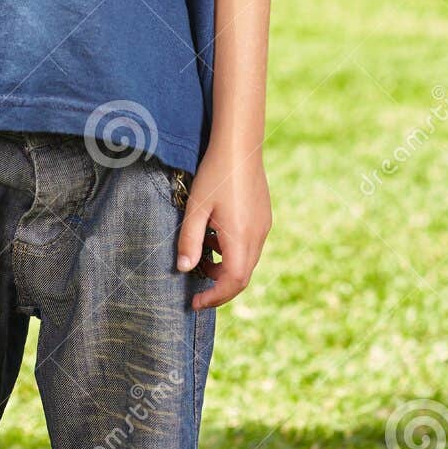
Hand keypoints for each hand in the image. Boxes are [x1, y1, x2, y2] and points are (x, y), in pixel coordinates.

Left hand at [176, 145, 271, 310]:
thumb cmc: (215, 175)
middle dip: (219, 287)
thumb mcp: (195, 208)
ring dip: (226, 267)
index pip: (232, 283)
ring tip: (203, 253)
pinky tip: (216, 233)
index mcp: (241, 239)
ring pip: (247, 261)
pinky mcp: (264, 217)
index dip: (214, 298)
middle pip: (241, 277)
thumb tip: (183, 270)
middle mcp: (257, 237)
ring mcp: (263, 227)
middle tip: (197, 288)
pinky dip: (233, 251)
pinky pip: (251, 245)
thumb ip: (189, 240)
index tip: (195, 303)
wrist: (240, 145)